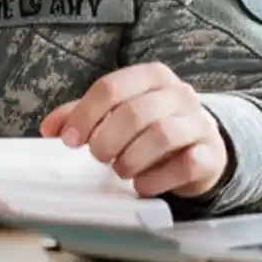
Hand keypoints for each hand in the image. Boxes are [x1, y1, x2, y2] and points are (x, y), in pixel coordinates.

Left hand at [40, 62, 228, 197]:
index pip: (111, 87)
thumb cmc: (152, 127)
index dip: (85, 115)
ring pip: (161, 135)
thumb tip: (50, 128)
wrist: (202, 146)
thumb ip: (85, 115)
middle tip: (99, 156)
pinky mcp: (211, 153)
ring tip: (121, 170)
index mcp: (151, 76)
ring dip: (131, 159)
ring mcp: (198, 122)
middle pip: (135, 112)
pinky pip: (184, 164)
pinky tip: (143, 184)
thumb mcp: (120, 112)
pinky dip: (157, 179)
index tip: (70, 140)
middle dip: (107, 140)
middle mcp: (178, 93)